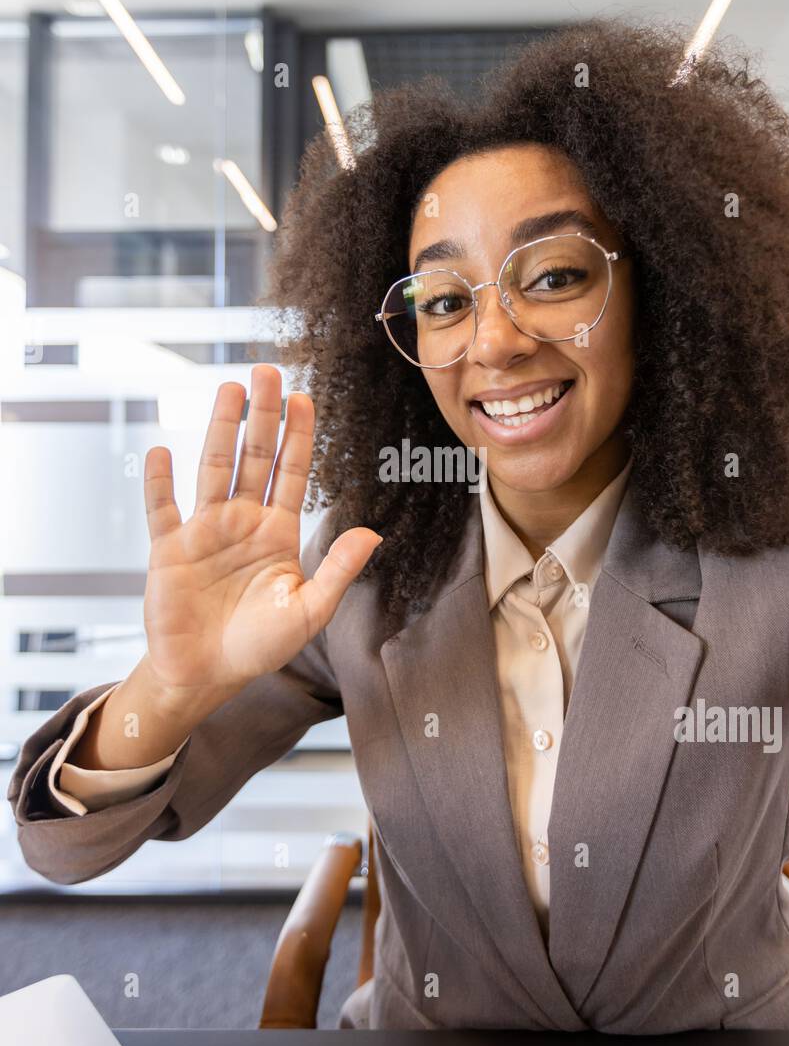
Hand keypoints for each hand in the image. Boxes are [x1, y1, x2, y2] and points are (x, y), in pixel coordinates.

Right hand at [141, 365, 380, 697]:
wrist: (206, 675)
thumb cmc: (259, 646)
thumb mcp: (308, 612)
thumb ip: (338, 572)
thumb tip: (372, 533)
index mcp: (277, 532)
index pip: (292, 472)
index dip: (298, 436)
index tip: (304, 398)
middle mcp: (242, 522)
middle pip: (254, 457)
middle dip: (262, 415)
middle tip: (267, 370)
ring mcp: (204, 531)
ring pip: (214, 468)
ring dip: (221, 429)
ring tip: (230, 389)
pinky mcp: (169, 549)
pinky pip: (163, 508)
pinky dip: (160, 481)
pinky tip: (162, 452)